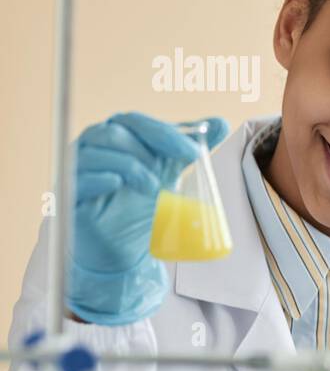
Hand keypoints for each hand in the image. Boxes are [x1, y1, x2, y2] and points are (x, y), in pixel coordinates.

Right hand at [67, 112, 227, 324]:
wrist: (122, 249)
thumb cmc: (141, 205)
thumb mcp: (170, 173)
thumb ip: (189, 147)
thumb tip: (220, 121)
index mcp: (116, 137)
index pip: (135, 121)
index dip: (165, 133)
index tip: (194, 153)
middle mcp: (92, 149)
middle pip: (114, 131)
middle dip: (149, 147)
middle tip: (172, 170)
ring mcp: (76, 171)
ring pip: (96, 150)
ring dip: (130, 165)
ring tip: (153, 188)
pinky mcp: (68, 197)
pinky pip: (77, 179)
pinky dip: (102, 178)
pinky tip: (119, 185)